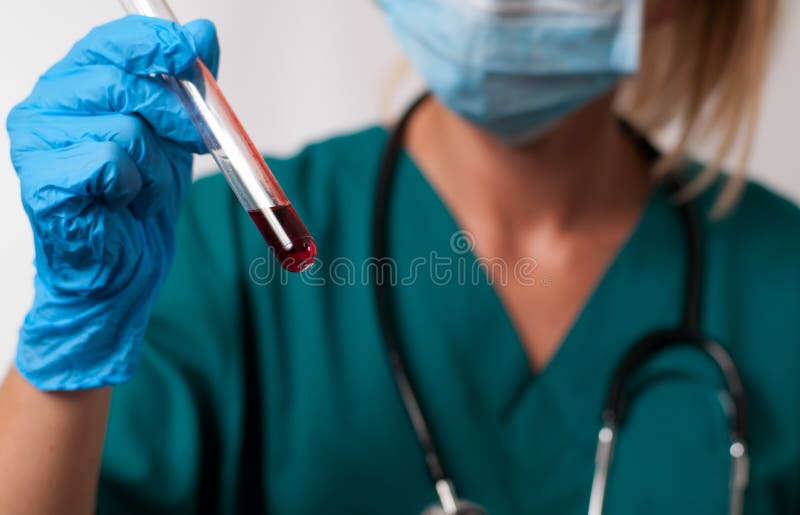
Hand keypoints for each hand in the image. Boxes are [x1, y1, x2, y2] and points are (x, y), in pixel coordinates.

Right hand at [7, 15, 219, 390]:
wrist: (124, 271)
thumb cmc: (141, 203)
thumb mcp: (175, 135)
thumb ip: (187, 85)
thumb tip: (205, 31)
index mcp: (75, 84)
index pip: (112, 40)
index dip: (158, 42)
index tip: (193, 54)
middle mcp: (46, 104)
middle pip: (124, 82)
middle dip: (176, 115)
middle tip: (194, 142)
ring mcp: (37, 143)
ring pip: (125, 128)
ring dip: (156, 166)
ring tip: (144, 190)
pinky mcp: (42, 182)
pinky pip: (111, 164)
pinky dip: (135, 187)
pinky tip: (124, 204)